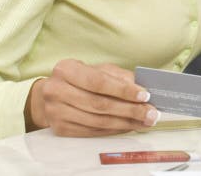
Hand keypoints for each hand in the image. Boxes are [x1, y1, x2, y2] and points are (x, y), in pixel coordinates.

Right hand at [25, 59, 157, 136]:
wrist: (50, 95)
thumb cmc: (79, 79)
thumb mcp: (97, 69)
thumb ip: (119, 77)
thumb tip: (142, 88)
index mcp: (66, 69)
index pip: (98, 82)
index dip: (123, 90)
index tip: (144, 95)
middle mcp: (57, 90)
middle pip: (99, 104)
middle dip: (130, 110)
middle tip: (151, 113)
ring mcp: (56, 112)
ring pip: (98, 121)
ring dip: (125, 123)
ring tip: (144, 122)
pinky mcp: (60, 129)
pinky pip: (93, 132)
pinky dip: (114, 130)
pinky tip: (128, 126)